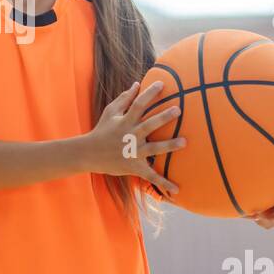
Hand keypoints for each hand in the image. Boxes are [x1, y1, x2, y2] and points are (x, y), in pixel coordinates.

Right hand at [82, 80, 186, 196]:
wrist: (88, 154)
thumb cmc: (102, 130)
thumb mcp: (110, 112)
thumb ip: (124, 98)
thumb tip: (137, 83)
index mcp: (125, 121)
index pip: (138, 104)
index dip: (149, 93)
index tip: (163, 84)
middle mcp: (130, 135)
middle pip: (149, 125)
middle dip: (163, 117)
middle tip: (178, 110)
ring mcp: (133, 152)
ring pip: (153, 148)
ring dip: (168, 145)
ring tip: (184, 142)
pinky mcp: (134, 167)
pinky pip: (151, 176)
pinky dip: (163, 183)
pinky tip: (177, 190)